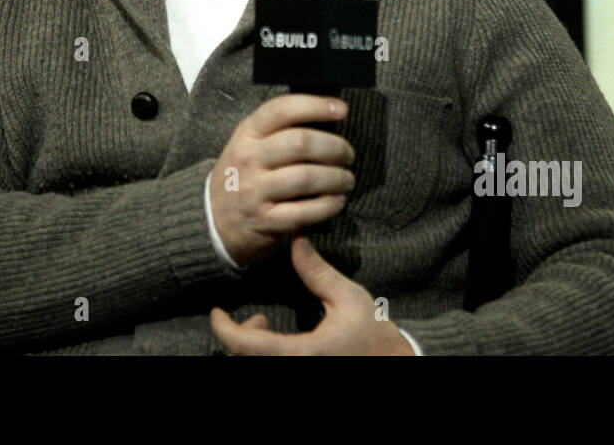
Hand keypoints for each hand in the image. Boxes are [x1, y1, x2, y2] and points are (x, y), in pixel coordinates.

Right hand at [210, 94, 355, 267]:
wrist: (213, 219)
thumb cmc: (242, 175)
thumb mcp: (250, 143)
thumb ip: (280, 130)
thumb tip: (328, 116)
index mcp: (247, 133)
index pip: (282, 109)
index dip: (316, 106)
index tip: (341, 110)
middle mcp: (249, 158)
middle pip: (301, 143)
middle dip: (335, 147)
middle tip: (347, 154)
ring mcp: (255, 191)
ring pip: (307, 177)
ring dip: (336, 178)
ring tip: (346, 179)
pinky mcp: (265, 221)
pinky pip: (305, 211)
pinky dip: (329, 205)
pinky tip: (337, 200)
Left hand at [210, 235, 416, 354]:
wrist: (396, 364)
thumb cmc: (375, 335)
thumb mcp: (349, 298)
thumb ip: (317, 272)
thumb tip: (297, 239)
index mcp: (302, 353)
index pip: (246, 345)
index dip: (224, 327)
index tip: (217, 311)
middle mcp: (294, 368)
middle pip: (244, 358)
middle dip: (237, 335)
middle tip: (247, 315)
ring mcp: (298, 373)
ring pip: (254, 363)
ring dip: (250, 345)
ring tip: (263, 323)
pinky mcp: (304, 372)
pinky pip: (269, 365)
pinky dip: (263, 352)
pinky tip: (275, 336)